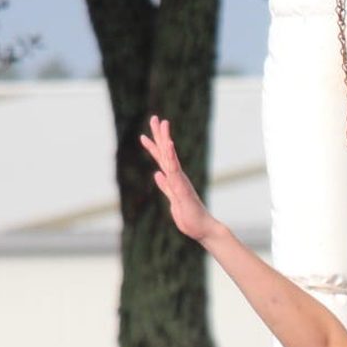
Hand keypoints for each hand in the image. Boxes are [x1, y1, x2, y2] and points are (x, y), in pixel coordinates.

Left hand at [139, 115, 213, 242]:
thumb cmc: (189, 217)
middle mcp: (177, 176)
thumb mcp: (172, 200)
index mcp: (173, 179)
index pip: (161, 160)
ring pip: (170, 156)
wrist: (202, 228)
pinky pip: (175, 169)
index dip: (153, 146)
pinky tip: (168, 144)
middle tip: (155, 118)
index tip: (144, 135)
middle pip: (165, 152)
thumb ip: (166, 187)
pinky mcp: (182, 186)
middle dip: (159, 135)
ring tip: (163, 123)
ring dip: (165, 139)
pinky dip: (171, 156)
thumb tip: (157, 174)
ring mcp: (180, 180)